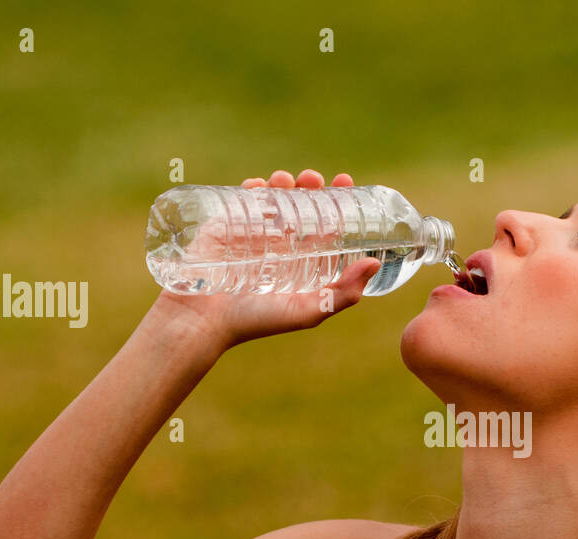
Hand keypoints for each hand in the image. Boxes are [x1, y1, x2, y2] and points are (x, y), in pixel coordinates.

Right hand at [148, 168, 381, 353]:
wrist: (203, 321)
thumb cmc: (257, 321)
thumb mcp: (310, 310)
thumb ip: (344, 293)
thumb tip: (374, 264)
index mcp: (302, 261)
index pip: (326, 224)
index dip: (338, 201)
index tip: (345, 181)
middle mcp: (280, 246)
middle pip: (301, 205)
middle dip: (310, 185)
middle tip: (312, 179)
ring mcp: (252, 234)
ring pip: (272, 197)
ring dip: (282, 181)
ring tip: (285, 179)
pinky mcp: (224, 227)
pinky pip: (241, 199)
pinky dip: (252, 186)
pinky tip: (259, 184)